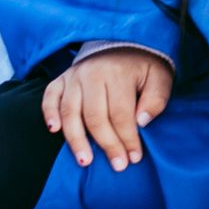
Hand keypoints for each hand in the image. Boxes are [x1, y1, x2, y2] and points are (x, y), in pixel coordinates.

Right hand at [44, 47, 173, 171]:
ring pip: (70, 111)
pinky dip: (49, 113)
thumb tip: (141, 122)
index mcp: (118, 73)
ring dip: (76, 139)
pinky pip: (49, 96)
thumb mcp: (159, 78)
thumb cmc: (143, 67)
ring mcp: (74, 75)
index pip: (121, 114)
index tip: (133, 158)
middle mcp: (92, 73)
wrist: (123, 43)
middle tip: (117, 165)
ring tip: (85, 161)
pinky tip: (54, 130)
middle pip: (95, 116)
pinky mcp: (61, 78)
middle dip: (107, 144)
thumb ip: (156, 99)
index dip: (127, 139)